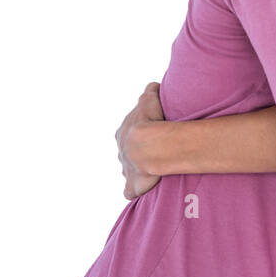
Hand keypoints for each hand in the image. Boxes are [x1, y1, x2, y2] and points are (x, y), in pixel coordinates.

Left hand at [116, 81, 164, 199]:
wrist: (149, 146)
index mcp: (123, 133)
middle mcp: (121, 151)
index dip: (141, 131)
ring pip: (129, 168)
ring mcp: (126, 168)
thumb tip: (153, 86)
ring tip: (153, 168)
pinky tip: (142, 189)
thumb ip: (149, 92)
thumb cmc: (150, 122)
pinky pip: (130, 190)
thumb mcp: (148, 100)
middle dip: (137, 151)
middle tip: (154, 150)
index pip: (129, 131)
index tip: (152, 131)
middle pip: (127, 151)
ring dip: (138, 169)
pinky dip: (135, 190)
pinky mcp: (133, 185)